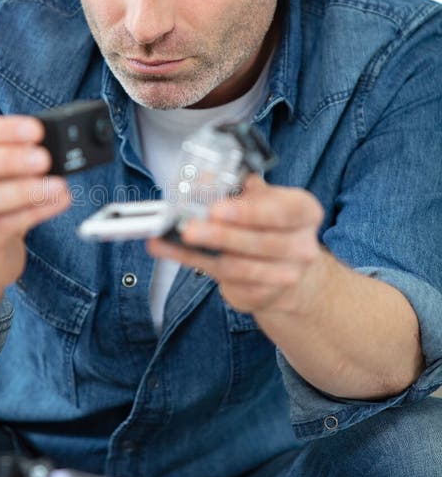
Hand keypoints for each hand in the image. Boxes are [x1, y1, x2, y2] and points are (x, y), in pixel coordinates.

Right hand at [0, 115, 69, 298]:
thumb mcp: (3, 175)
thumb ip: (21, 157)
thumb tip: (55, 146)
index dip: (2, 130)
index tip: (36, 130)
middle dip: (7, 159)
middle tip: (44, 158)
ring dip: (22, 191)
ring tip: (57, 186)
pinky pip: (2, 228)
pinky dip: (34, 213)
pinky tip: (58, 203)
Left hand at [147, 175, 324, 315]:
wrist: (284, 269)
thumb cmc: (268, 225)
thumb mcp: (260, 199)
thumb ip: (236, 186)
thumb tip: (204, 180)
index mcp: (305, 213)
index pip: (282, 212)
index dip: (248, 212)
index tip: (217, 209)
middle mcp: (302, 247)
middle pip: (259, 242)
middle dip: (220, 236)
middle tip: (190, 228)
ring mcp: (286, 276)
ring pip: (239, 266)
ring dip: (202, 252)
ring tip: (176, 238)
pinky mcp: (262, 296)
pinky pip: (224, 282)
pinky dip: (193, 263)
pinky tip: (171, 250)